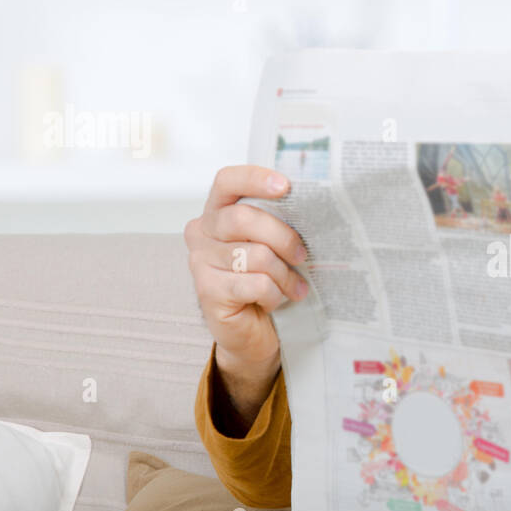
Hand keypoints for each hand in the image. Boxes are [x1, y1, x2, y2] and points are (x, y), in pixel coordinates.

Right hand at [185, 165, 309, 375]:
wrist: (254, 331)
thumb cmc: (265, 281)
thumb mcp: (271, 245)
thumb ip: (276, 222)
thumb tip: (310, 205)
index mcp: (217, 212)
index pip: (227, 181)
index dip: (255, 179)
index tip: (286, 186)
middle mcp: (201, 232)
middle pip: (243, 218)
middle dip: (282, 237)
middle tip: (302, 255)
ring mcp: (200, 262)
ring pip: (255, 255)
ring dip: (283, 274)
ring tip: (294, 287)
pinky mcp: (207, 291)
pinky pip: (254, 284)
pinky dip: (274, 295)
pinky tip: (275, 301)